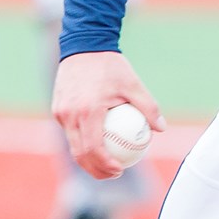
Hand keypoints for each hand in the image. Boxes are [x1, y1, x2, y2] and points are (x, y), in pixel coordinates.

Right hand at [52, 51, 165, 178]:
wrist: (84, 45)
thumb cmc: (111, 66)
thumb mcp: (134, 84)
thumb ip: (149, 107)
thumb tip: (161, 129)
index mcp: (88, 112)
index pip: (93, 149)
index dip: (105, 165)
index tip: (119, 170)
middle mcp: (70, 115)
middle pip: (79, 154)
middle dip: (95, 170)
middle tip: (114, 173)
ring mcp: (60, 113)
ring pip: (73, 144)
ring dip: (87, 158)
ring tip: (106, 164)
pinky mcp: (57, 109)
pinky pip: (70, 131)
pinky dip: (82, 141)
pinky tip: (98, 143)